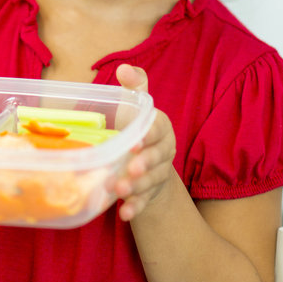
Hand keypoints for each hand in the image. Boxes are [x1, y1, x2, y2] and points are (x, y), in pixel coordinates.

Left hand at [111, 63, 176, 222]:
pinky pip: (145, 201)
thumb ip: (134, 86)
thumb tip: (124, 68)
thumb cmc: (136, 127)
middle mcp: (164, 150)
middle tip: (129, 169)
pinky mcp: (151, 193)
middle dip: (144, 164)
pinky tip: (124, 213)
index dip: (148, 136)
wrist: (145, 161)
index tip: (135, 141)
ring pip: (151, 181)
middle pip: (157, 158)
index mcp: (160, 127)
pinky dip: (135, 207)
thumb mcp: (136, 106)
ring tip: (118, 191)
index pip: (159, 129)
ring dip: (136, 187)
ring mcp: (159, 173)